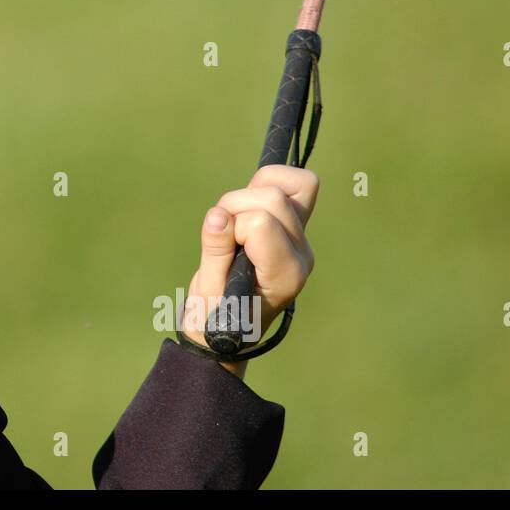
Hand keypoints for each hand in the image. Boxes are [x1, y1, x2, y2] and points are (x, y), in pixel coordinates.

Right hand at [183, 165, 318, 377]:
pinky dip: (268, 182)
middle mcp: (301, 255)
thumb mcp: (207, 291)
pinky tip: (248, 206)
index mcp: (284, 276)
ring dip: (253, 191)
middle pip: (274, 198)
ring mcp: (302, 240)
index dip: (231, 227)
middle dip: (237, 204)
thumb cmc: (216, 315)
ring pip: (295, 185)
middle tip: (222, 230)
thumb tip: (218, 214)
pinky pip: (298, 185)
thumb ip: (216, 252)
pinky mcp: (296, 227)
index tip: (220, 251)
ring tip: (236, 220)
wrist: (229, 327)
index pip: (260, 222)